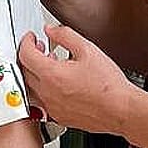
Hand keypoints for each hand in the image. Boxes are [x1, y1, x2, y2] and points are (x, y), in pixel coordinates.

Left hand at [18, 25, 134, 136]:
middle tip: (40, 47)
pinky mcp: (59, 117)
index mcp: (51, 75)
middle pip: (25, 71)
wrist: (122, 110)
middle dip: (30, 56)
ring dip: (36, 73)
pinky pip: (43, 101)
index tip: (31, 37)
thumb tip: (51, 30)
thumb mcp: (88, 50)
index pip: (26, 55)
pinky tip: (60, 82)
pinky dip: (45, 89)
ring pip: (32, 87)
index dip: (26, 42)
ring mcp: (52, 107)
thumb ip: (65, 35)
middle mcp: (47, 93)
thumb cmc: (109, 85)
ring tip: (52, 64)